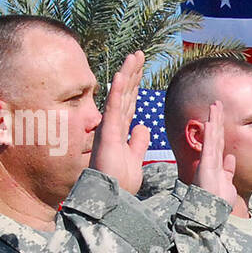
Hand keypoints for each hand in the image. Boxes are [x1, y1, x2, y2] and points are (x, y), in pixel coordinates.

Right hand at [90, 50, 147, 194]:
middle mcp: (114, 125)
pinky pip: (113, 108)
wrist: (112, 198)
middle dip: (132, 73)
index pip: (129, 101)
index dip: (134, 84)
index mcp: (121, 130)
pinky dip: (116, 91)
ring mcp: (110, 127)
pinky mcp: (108, 133)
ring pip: (119, 95)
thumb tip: (143, 126)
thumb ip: (138, 142)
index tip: (140, 67)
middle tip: (139, 54)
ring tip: (134, 56)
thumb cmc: (120, 183)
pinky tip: (120, 74)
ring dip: (127, 74)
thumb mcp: (135, 159)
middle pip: (125, 93)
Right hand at [190, 100, 237, 209]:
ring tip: (215, 105)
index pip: (220, 142)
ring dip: (214, 120)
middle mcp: (211, 160)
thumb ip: (228, 171)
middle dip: (217, 119)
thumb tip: (231, 158)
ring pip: (212, 136)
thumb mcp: (228, 183)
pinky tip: (211, 120)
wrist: (212, 212)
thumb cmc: (219, 202)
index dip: (221, 129)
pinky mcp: (206, 163)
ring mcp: (208, 160)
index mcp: (217, 164)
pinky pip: (209, 144)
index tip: (221, 117)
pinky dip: (210, 132)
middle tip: (217, 103)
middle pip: (216, 135)